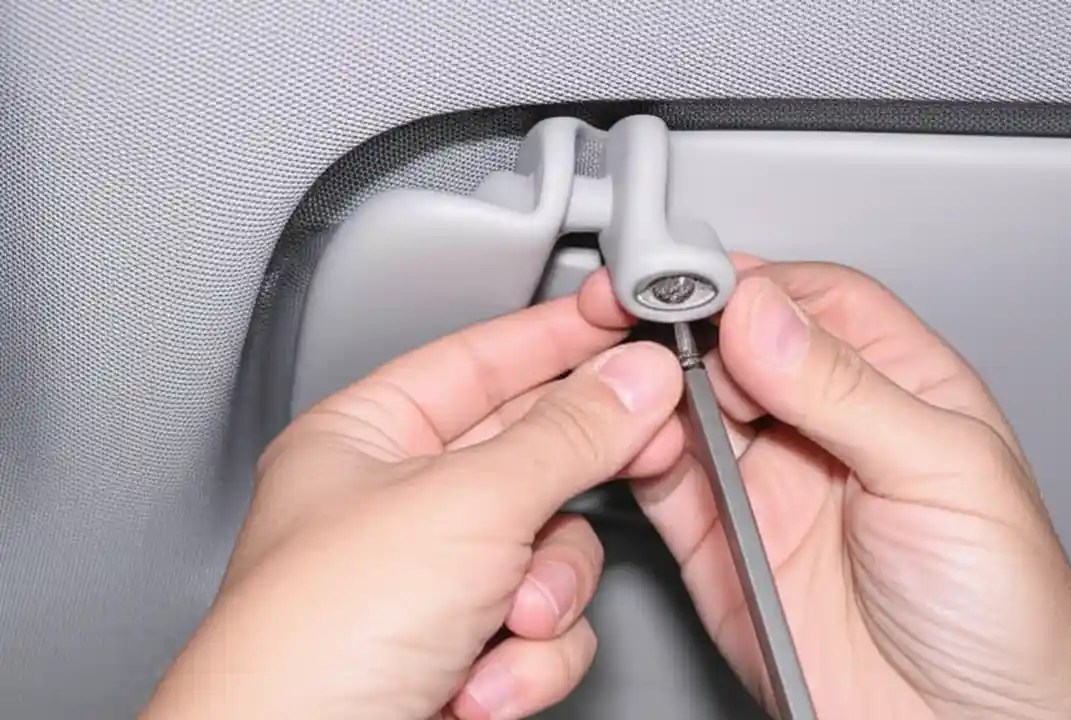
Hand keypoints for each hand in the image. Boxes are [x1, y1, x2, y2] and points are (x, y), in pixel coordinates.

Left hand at [141, 297, 684, 719]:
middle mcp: (398, 507)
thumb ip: (566, 436)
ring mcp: (434, 586)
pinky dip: (530, 661)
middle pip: (531, 456)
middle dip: (580, 478)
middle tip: (648, 443)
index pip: (478, 361)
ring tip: (509, 620)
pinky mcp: (463, 656)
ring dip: (546, 595)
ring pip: (554, 552)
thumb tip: (631, 379)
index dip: (554, 336)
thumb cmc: (316, 641)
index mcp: (364, 442)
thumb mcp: (466, 505)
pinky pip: (546, 629)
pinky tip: (483, 683)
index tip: (621, 320)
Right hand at [580, 258, 1070, 718]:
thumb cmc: (1006, 613)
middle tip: (648, 312)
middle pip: (741, 344)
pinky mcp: (725, 543)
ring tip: (638, 374)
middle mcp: (828, 429)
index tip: (702, 275)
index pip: (816, 301)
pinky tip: (642, 439)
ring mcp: (772, 484)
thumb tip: (764, 315)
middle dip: (689, 321)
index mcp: (899, 391)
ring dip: (655, 383)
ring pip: (691, 406)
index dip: (757, 280)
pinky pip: (666, 482)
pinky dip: (638, 454)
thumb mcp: (945, 474)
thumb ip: (848, 390)